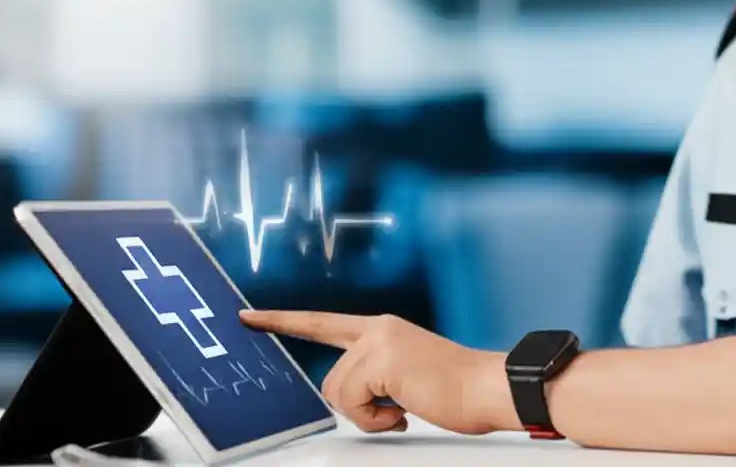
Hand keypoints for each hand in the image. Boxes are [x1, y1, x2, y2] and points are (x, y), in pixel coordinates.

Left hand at [240, 310, 516, 434]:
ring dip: (369, 414)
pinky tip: (405, 410)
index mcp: (382, 329)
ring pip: (339, 392)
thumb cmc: (457, 389)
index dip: (282, 322)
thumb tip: (355, 398)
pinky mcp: (381, 360)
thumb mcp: (406, 376)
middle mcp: (377, 327)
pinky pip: (352, 403)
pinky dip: (376, 419)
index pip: (321, 322)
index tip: (248, 317)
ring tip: (404, 408)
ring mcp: (379, 341)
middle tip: (393, 409)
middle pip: (329, 378)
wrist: (488, 387)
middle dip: (353, 405)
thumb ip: (375, 375)